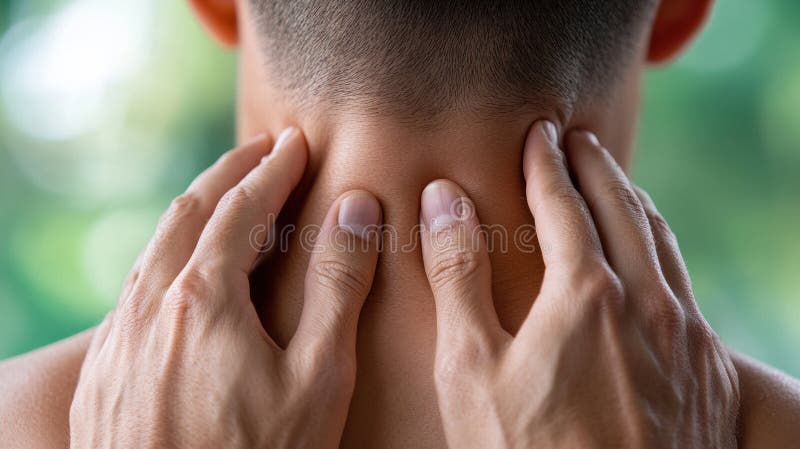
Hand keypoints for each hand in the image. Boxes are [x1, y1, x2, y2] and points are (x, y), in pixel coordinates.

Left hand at [69, 128, 381, 447]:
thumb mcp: (319, 377)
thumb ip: (337, 287)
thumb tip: (355, 208)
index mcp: (201, 296)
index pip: (241, 207)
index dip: (273, 169)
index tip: (297, 143)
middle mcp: (147, 305)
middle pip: (188, 212)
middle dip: (228, 173)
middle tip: (262, 152)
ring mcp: (117, 339)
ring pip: (154, 248)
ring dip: (194, 212)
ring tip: (227, 200)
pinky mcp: (103, 372)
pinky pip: (135, 288)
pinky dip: (167, 256)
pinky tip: (183, 274)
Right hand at [419, 121, 739, 447]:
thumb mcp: (471, 367)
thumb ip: (458, 275)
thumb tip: (443, 199)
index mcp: (588, 293)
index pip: (564, 203)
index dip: (546, 164)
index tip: (538, 134)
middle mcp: (649, 303)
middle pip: (622, 208)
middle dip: (596, 166)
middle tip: (577, 138)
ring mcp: (688, 338)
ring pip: (662, 243)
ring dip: (634, 201)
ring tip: (616, 180)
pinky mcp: (708, 373)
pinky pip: (687, 286)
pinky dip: (662, 251)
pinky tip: (654, 261)